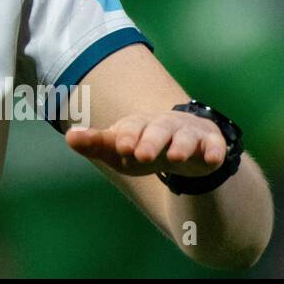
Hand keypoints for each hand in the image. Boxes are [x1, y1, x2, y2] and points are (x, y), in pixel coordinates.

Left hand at [65, 110, 226, 177]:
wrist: (183, 146)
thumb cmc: (143, 146)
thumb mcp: (119, 149)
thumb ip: (96, 144)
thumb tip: (69, 137)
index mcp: (139, 124)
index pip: (131, 127)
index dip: (126, 136)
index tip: (120, 147)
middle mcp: (163, 124)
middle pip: (157, 129)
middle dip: (151, 141)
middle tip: (141, 155)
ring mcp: (188, 133)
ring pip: (185, 137)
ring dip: (181, 145)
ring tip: (176, 157)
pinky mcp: (210, 144)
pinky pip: (214, 146)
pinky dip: (214, 150)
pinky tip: (212, 158)